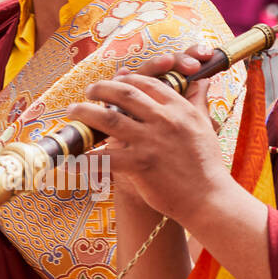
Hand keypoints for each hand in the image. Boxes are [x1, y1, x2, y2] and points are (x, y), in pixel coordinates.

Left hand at [67, 46, 227, 230]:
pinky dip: (85, 159)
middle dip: (102, 89)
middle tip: (89, 91)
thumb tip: (200, 80)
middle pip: (124, 94)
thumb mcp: (205, 126)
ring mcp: (150, 142)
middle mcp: (164, 120)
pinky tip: (69, 160)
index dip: (126, 80)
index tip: (114, 82)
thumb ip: (198, 101)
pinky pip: (105, 159)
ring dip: (86, 112)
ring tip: (73, 111)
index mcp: (179, 109)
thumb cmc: (207, 164)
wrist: (208, 198)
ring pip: (109, 119)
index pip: (147, 84)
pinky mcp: (140, 165)